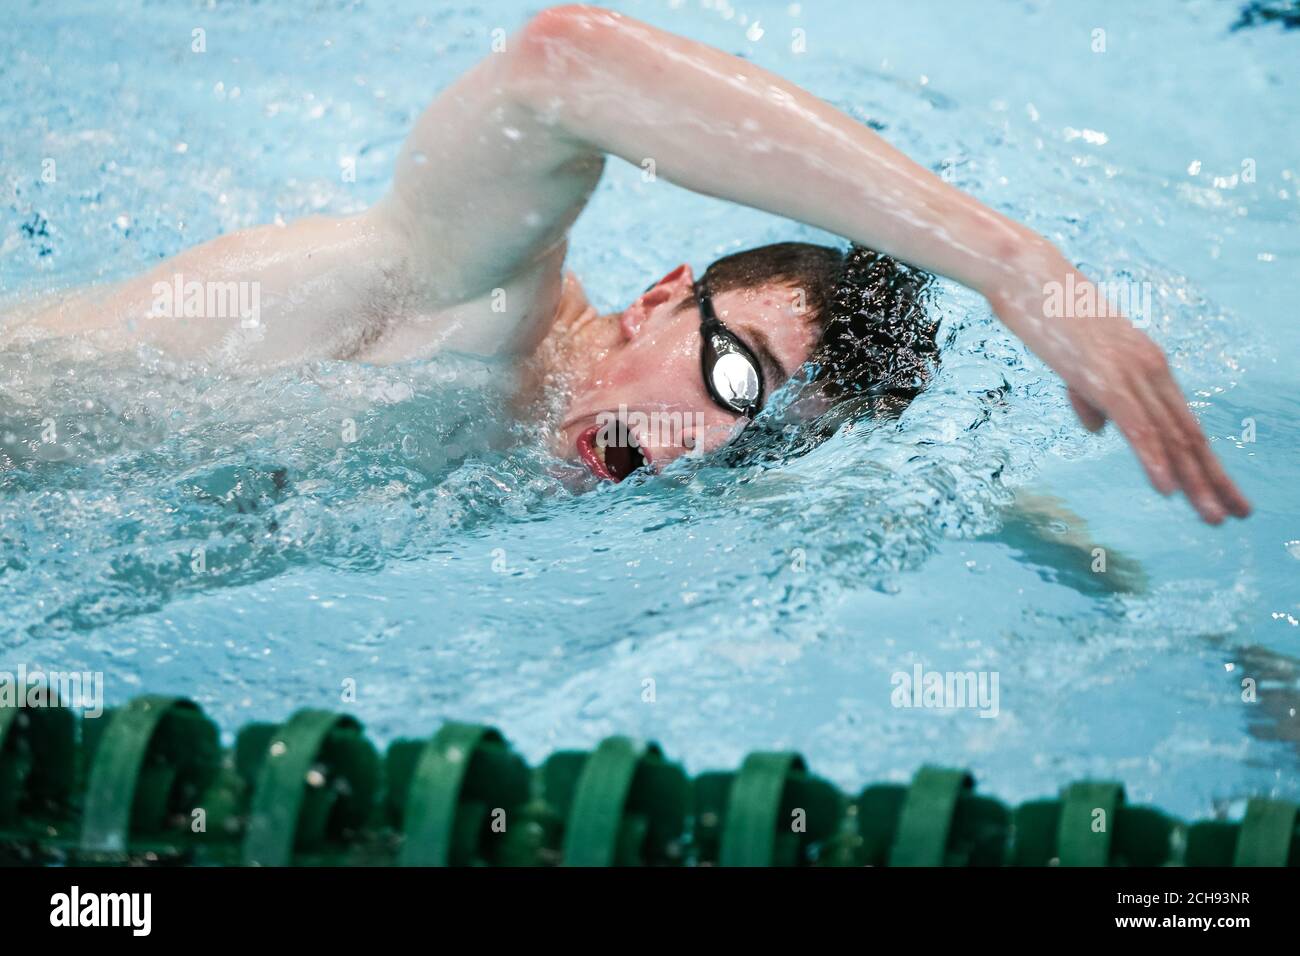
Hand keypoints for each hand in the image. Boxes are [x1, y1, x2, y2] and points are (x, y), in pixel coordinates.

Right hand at [987, 258, 1250, 524]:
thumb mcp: (1073, 363)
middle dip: (1215, 478)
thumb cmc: (1046, 314)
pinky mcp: (1106, 379)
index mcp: (1147, 365)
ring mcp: (1131, 374)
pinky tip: (1168, 489)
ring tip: (1213, 516)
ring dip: (1195, 480)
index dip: (1205, 460)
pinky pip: (1138, 428)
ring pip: (1171, 437)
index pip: (1184, 422)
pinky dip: (1155, 460)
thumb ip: (1091, 397)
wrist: (1029, 276)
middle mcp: (1151, 369)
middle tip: (1237, 514)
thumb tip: (1101, 430)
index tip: (1223, 491)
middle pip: (1189, 434)